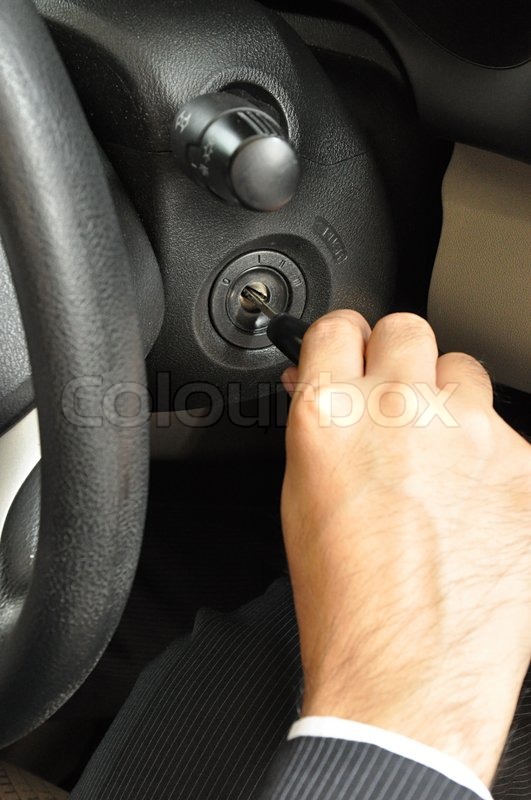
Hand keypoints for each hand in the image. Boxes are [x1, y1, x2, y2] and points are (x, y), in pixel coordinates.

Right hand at [280, 310, 530, 785]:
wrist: (409, 674)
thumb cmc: (346, 601)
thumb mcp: (302, 497)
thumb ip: (321, 427)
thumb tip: (330, 390)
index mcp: (333, 415)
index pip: (338, 326)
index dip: (342, 340)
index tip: (348, 352)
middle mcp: (402, 410)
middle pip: (407, 327)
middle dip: (395, 355)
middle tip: (393, 394)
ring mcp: (469, 433)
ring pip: (463, 370)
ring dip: (446, 398)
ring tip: (437, 452)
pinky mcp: (523, 464)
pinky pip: (503, 429)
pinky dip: (485, 452)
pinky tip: (470, 499)